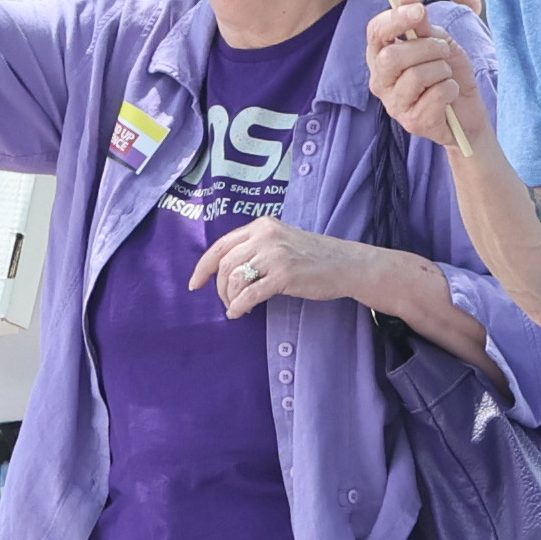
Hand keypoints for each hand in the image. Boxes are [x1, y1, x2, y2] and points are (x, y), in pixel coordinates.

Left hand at [189, 217, 363, 318]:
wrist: (346, 264)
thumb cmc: (313, 256)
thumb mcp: (281, 240)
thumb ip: (256, 246)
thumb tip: (224, 270)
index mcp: (262, 226)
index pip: (221, 245)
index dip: (203, 266)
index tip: (195, 283)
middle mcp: (265, 236)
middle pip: (224, 264)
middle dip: (218, 287)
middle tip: (225, 301)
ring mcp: (275, 255)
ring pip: (234, 279)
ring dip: (230, 299)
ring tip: (237, 307)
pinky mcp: (284, 275)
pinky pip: (250, 294)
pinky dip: (239, 306)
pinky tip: (239, 313)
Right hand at [366, 0, 486, 148]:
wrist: (467, 112)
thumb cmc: (448, 75)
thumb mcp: (440, 43)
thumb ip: (422, 25)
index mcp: (382, 57)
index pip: (375, 32)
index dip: (395, 18)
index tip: (418, 11)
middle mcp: (381, 81)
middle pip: (392, 56)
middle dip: (427, 48)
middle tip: (443, 51)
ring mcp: (394, 104)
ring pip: (416, 76)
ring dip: (442, 70)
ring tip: (446, 75)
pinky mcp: (412, 123)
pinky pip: (434, 96)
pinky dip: (451, 89)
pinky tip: (450, 95)